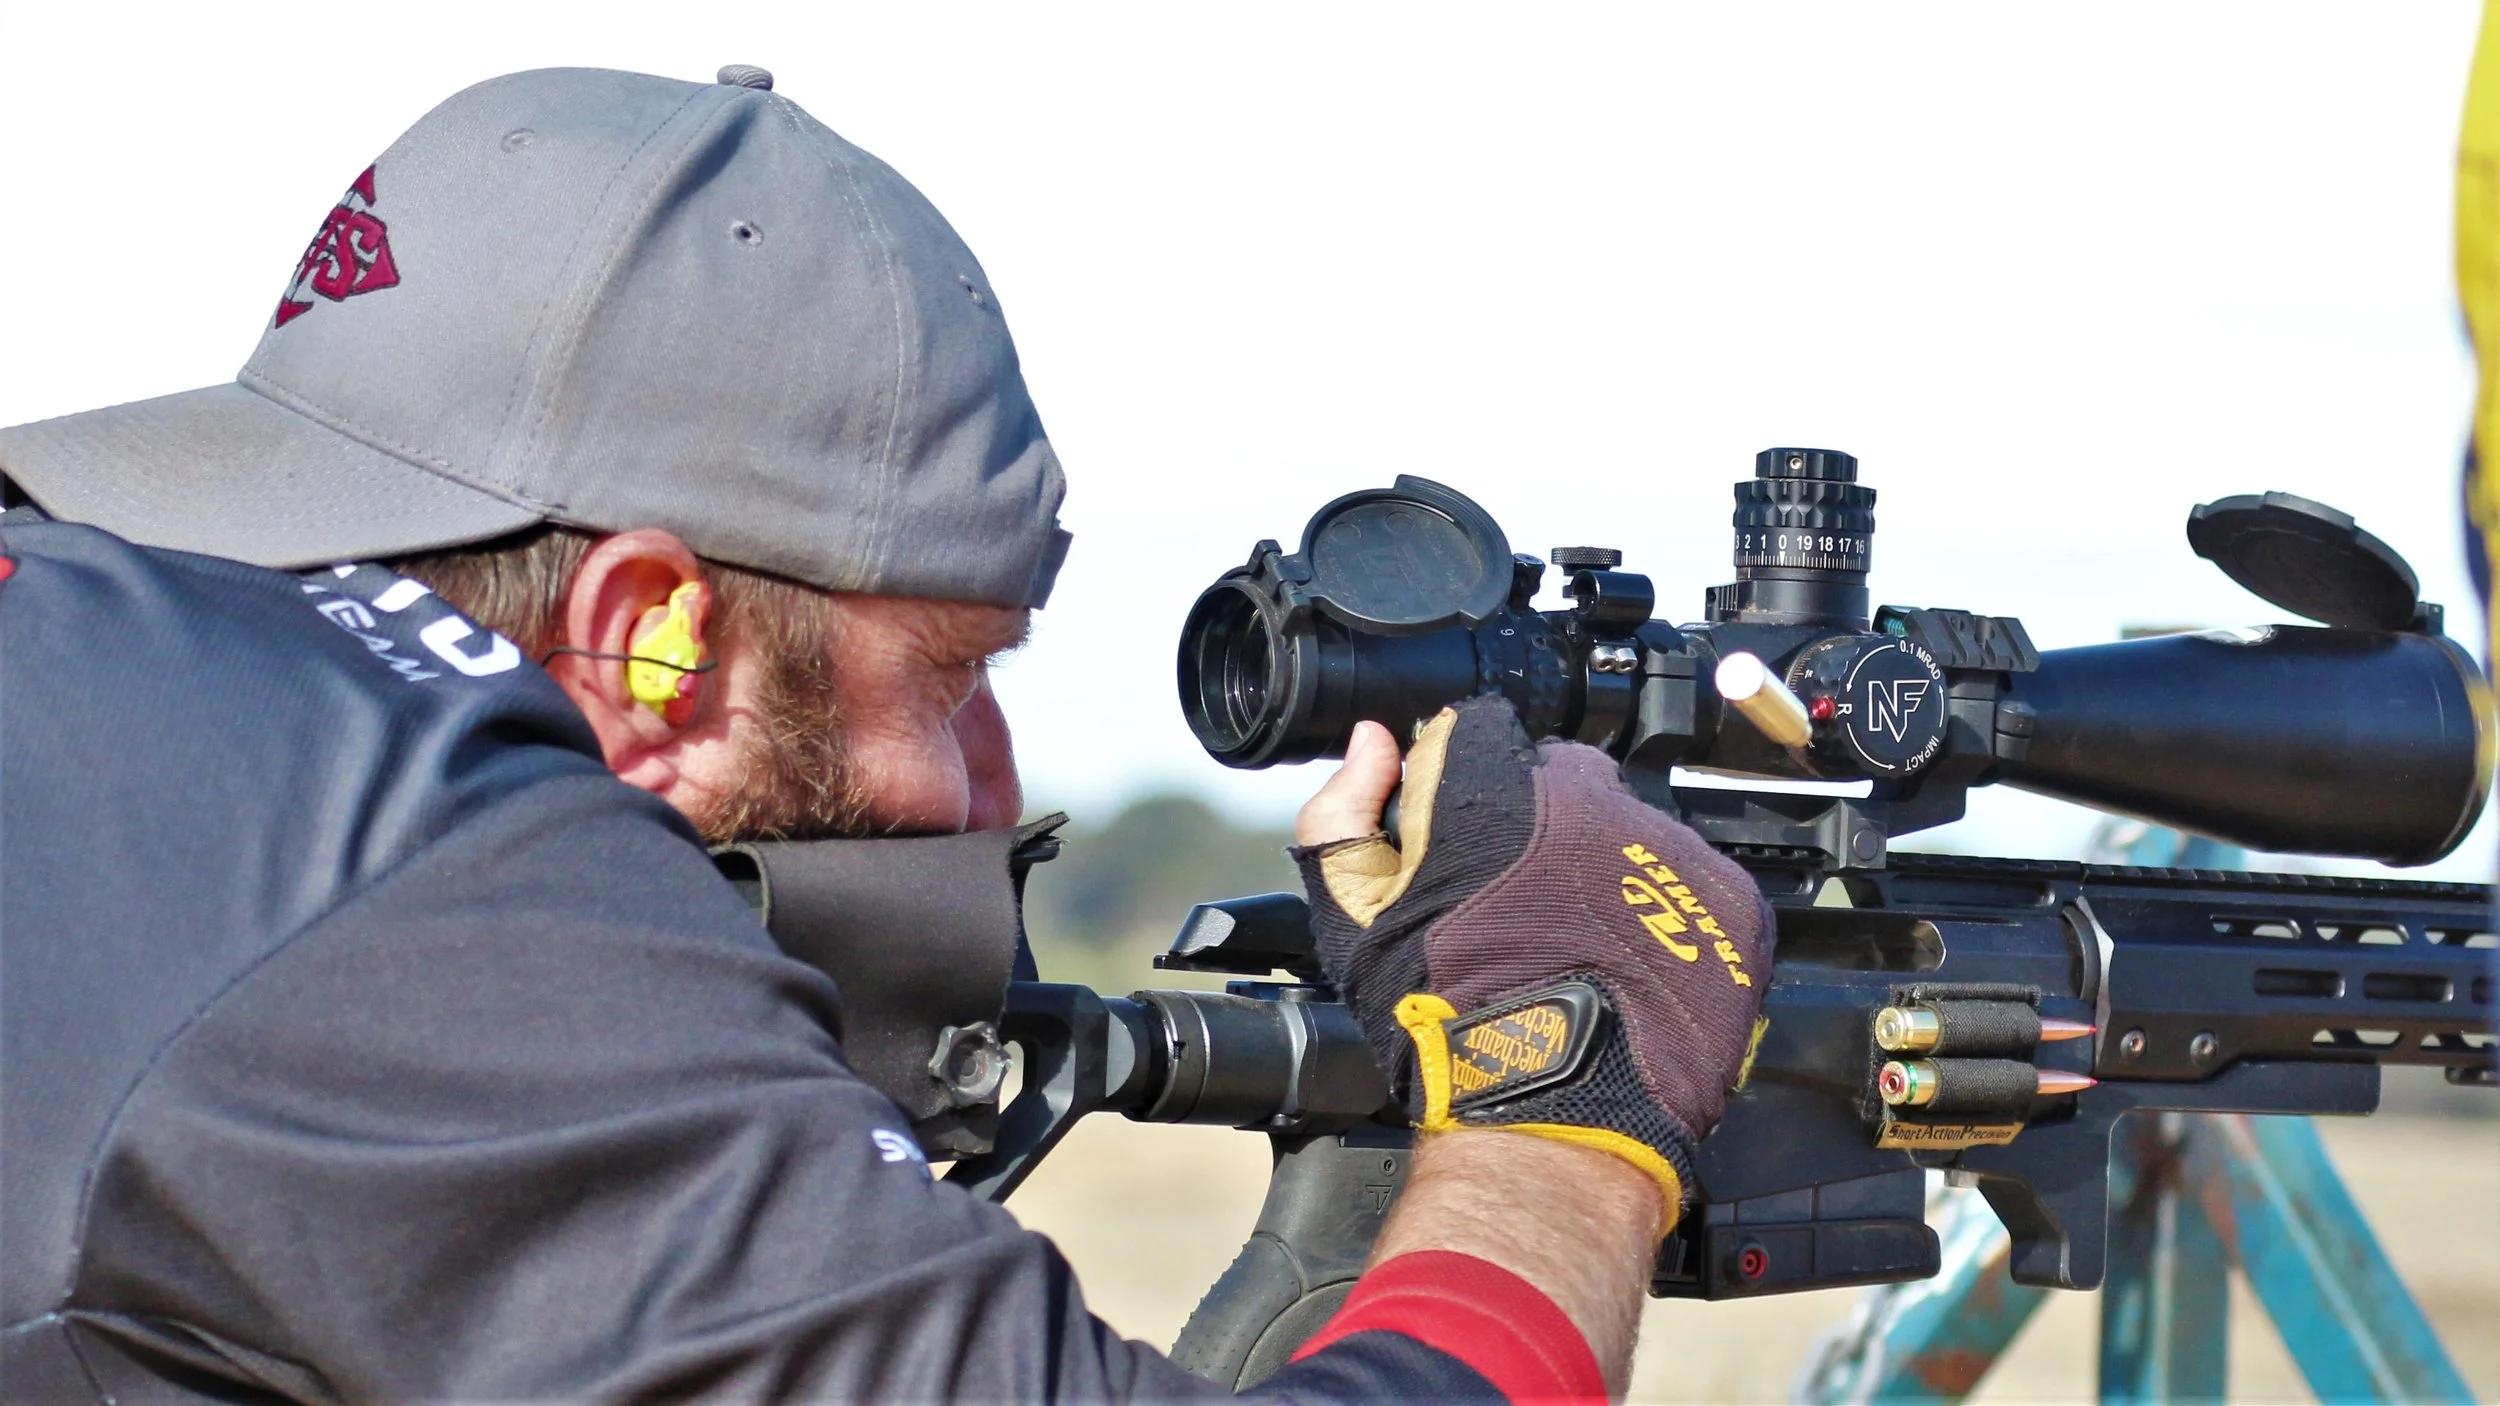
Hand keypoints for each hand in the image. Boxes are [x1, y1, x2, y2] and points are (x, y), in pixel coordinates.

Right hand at [1293, 697, 1773, 1225]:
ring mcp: (1668, 846)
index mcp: (1495, 788)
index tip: (1459, 838)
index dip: (1461, 781)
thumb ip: (1344, 811)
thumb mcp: (1354, 917)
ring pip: (1631, 827)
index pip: (1479, 734)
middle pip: (1563, 776)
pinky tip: (1633, 964)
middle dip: (1540, 819)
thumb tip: (1375, 743)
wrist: (1554, 1115)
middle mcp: (1592, 799)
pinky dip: (1669, 912)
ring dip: (1606, 865)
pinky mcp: (1729, 897)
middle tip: (1520, 902)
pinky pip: (1693, 880)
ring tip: (1580, 944)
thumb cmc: (1445, 1023)